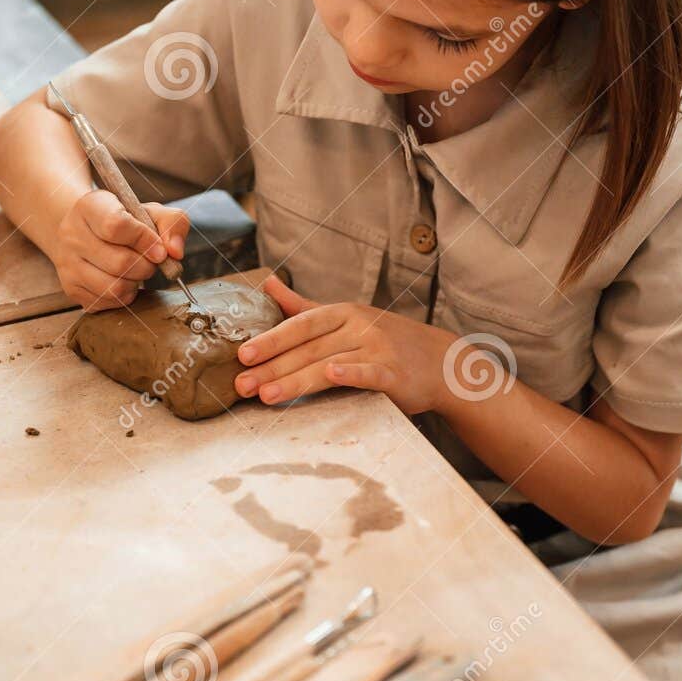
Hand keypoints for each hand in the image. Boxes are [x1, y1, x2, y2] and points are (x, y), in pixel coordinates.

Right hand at [52, 190, 189, 310]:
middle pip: (119, 262)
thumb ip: (172, 223)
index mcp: (89, 207)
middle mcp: (71, 235)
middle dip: (147, 266)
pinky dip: (126, 294)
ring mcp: (68, 264)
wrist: (86, 233)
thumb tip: (175, 252)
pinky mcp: (72, 289)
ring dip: (137, 282)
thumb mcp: (148, 211)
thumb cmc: (123, 222)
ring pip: (114, 287)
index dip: (145, 241)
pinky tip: (124, 279)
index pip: (116, 226)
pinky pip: (109, 302)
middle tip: (151, 261)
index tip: (160, 250)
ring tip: (138, 270)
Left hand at [235, 274, 453, 414]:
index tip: (243, 355)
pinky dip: (351, 372)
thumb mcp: (345, 317)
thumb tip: (268, 285)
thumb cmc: (385, 341)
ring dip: (297, 379)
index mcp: (342, 313)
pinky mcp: (394, 373)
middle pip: (308, 348)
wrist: (439, 362)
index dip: (271, 339)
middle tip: (242, 384)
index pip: (300, 325)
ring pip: (329, 363)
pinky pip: (369, 372)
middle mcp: (358, 326)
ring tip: (266, 395)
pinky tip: (331, 374)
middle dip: (272, 367)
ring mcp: (377, 348)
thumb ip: (303, 306)